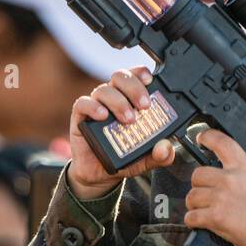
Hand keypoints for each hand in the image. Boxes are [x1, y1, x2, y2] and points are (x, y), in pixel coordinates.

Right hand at [68, 67, 176, 197]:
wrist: (100, 173)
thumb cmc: (123, 156)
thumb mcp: (147, 158)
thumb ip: (160, 154)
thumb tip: (166, 148)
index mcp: (130, 99)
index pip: (135, 76)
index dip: (141, 72)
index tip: (150, 80)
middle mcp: (113, 97)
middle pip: (120, 77)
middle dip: (134, 87)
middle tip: (144, 106)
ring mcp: (96, 105)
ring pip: (104, 89)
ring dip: (118, 101)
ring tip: (128, 119)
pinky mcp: (80, 117)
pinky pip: (83, 103)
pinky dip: (94, 107)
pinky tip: (103, 116)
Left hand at [184, 129, 245, 245]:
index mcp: (245, 168)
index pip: (221, 142)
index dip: (207, 137)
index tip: (202, 138)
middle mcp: (230, 180)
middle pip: (198, 174)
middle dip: (199, 184)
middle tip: (206, 192)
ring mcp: (220, 198)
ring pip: (192, 196)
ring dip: (195, 204)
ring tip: (203, 210)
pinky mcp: (215, 218)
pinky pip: (192, 217)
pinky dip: (193, 221)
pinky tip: (200, 223)